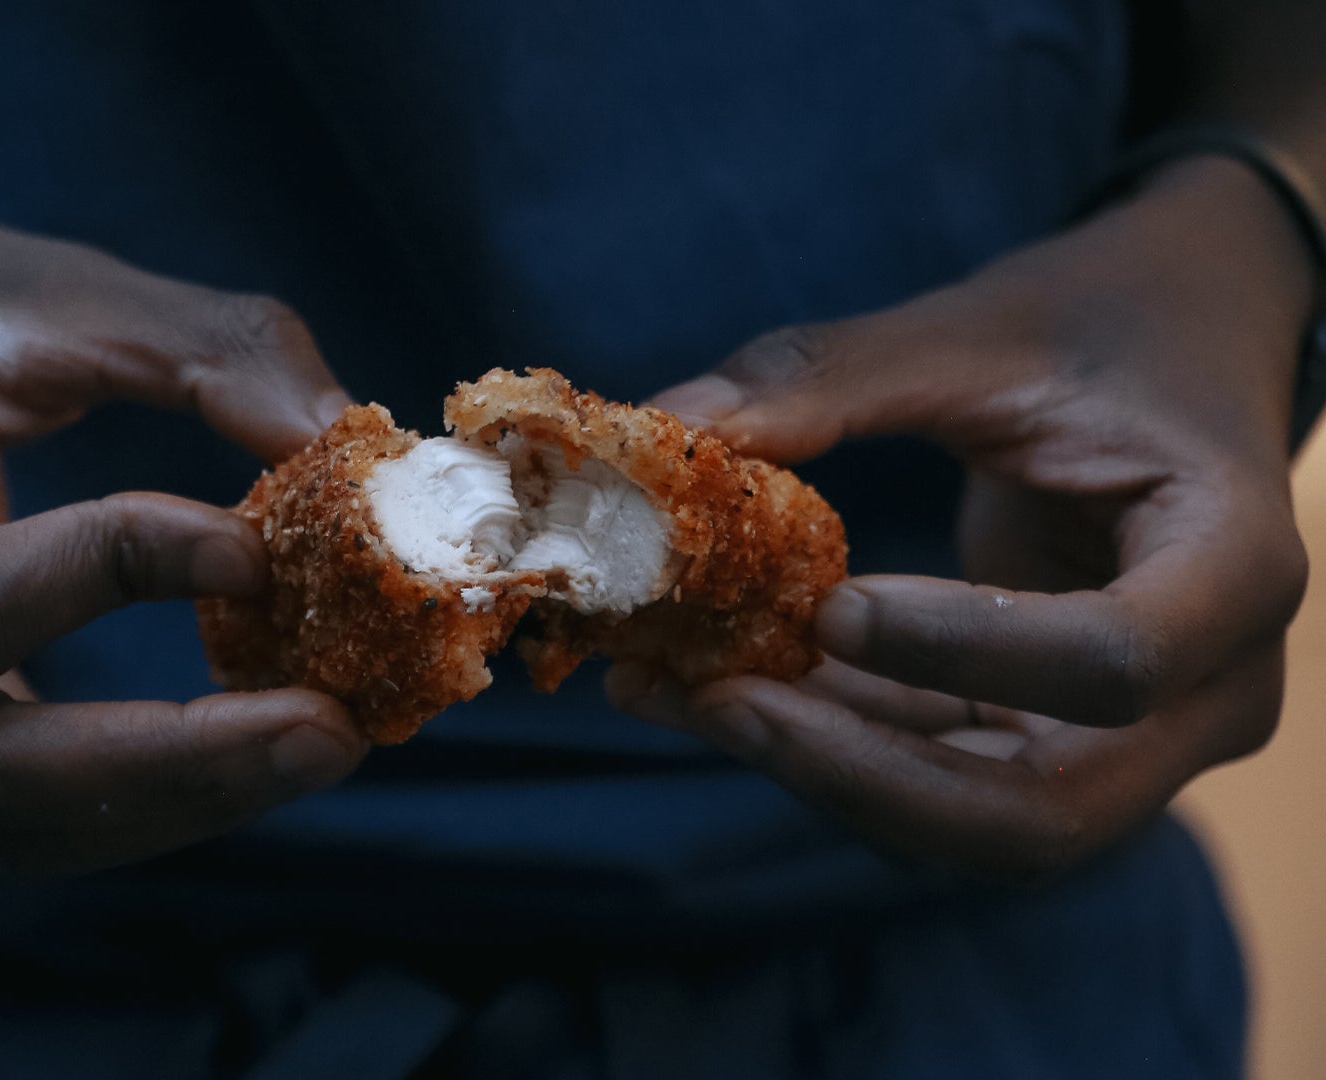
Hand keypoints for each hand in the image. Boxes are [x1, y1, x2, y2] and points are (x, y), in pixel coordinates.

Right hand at [0, 172, 366, 873]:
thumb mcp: (58, 288)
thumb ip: (208, 350)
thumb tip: (353, 440)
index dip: (115, 582)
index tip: (258, 548)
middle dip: (179, 762)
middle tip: (337, 728)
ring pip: (3, 818)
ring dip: (176, 800)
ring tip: (321, 744)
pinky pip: (15, 805)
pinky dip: (143, 789)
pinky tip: (250, 742)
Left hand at [616, 157, 1313, 882]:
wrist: (1175, 341)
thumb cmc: (1094, 324)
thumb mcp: (973, 332)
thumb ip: (828, 378)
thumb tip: (667, 427)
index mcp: (1233, 565)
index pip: (1113, 660)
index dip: (963, 651)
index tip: (831, 608)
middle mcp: (1210, 687)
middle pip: (1039, 806)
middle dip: (856, 768)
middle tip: (711, 699)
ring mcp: (1139, 736)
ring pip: (975, 820)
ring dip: (818, 768)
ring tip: (673, 690)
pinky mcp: (1054, 737)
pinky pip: (939, 774)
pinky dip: (827, 741)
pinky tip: (710, 684)